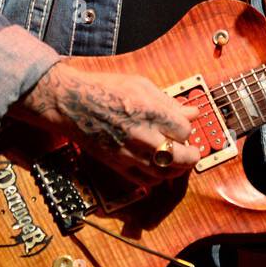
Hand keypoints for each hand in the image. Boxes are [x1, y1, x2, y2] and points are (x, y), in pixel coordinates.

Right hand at [17, 63, 201, 184]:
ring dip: (177, 170)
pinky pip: (145, 181)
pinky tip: (158, 169)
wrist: (73, 103)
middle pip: (181, 157)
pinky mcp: (117, 164)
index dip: (188, 129)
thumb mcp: (141, 85)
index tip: (184, 127)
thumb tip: (193, 112)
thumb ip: (169, 102)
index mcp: (150, 112)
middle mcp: (141, 135)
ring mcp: (129, 152)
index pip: (184, 131)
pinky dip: (156, 179)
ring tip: (178, 162)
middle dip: (191, 156)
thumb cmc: (105, 88)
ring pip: (165, 173)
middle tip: (192, 152)